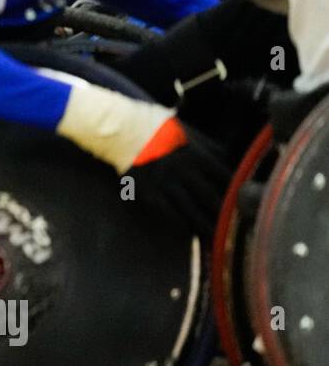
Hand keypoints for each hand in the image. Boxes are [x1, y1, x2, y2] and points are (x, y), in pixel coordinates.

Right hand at [127, 117, 230, 238]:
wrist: (123, 131)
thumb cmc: (158, 129)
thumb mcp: (188, 132)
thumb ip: (210, 147)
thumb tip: (230, 160)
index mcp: (197, 154)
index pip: (225, 178)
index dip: (236, 191)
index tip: (241, 202)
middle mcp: (184, 171)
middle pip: (211, 198)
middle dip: (224, 214)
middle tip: (235, 227)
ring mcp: (165, 183)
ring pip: (190, 210)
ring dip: (204, 225)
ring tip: (215, 236)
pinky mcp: (148, 192)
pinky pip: (167, 212)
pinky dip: (179, 222)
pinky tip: (187, 229)